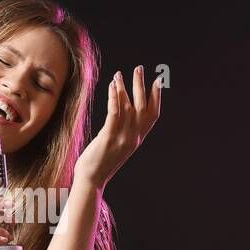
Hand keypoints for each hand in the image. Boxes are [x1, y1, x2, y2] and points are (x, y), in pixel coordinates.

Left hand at [74, 65, 160, 189]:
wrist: (91, 181)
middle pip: (142, 107)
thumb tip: (123, 107)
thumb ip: (122, 128)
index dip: (157, 97)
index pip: (152, 116)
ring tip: (119, 74)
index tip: (158, 81)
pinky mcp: (108, 138)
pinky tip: (112, 86)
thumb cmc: (99, 162)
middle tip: (139, 68)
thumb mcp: (116, 143)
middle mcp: (133, 138)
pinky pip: (114, 113)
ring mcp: (122, 138)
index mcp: (137, 139)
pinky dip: (114, 98)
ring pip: (129, 108)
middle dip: (141, 86)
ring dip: (124, 88)